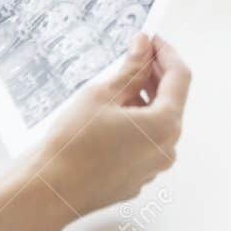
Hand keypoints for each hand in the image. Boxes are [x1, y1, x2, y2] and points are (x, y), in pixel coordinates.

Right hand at [31, 34, 190, 216]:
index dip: (166, 53)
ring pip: (157, 124)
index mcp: (164, 125)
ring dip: (144, 101)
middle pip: (171, 102)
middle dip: (155, 76)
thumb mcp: (103, 95)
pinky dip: (135, 125)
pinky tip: (112, 116)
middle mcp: (166, 148)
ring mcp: (153, 167)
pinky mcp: (137, 178)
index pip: (180, 77)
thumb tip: (143, 46)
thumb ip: (131, 69)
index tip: (151, 40)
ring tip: (118, 86)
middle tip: (135, 56)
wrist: (51, 191)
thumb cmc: (74, 144)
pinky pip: (144, 144)